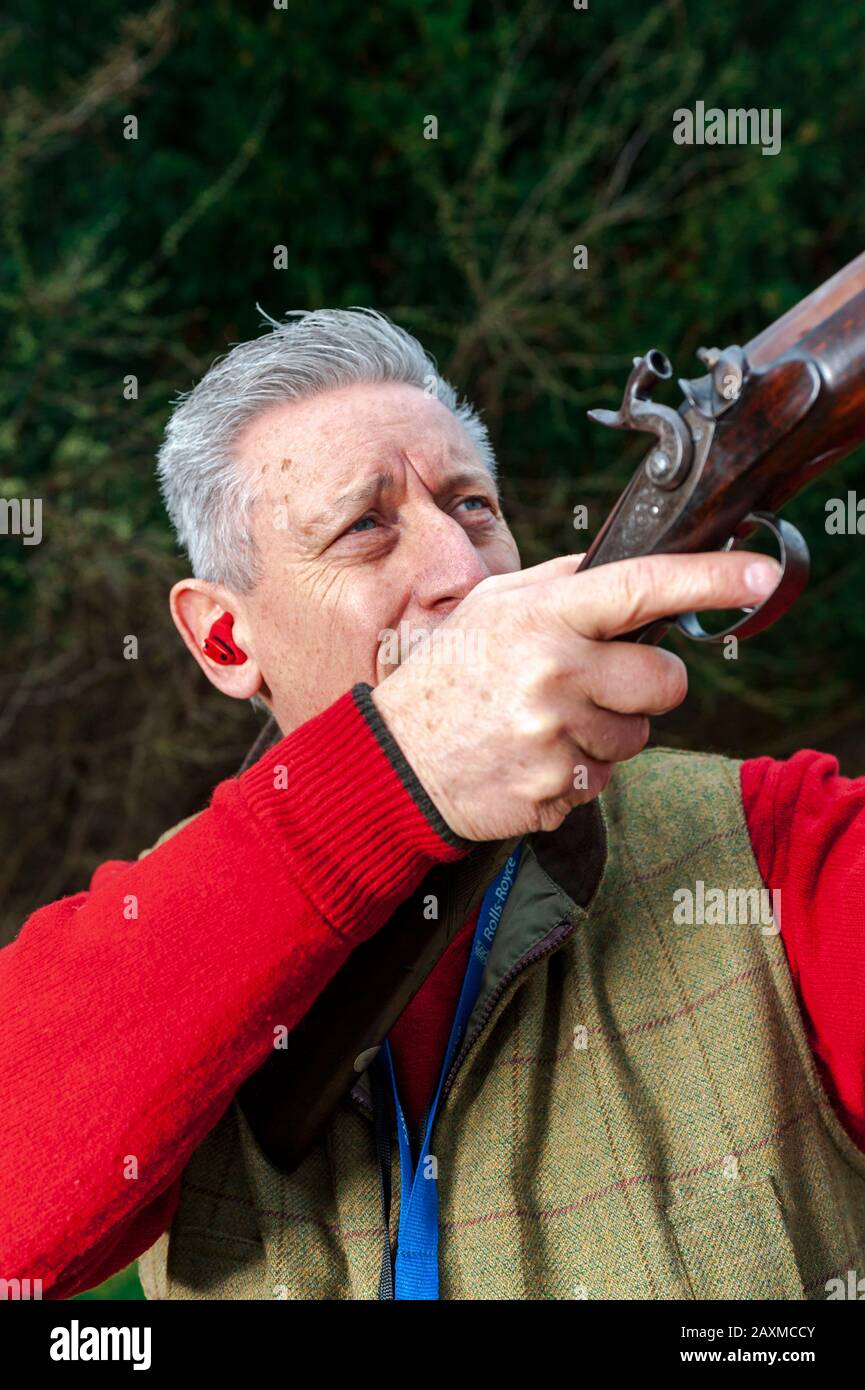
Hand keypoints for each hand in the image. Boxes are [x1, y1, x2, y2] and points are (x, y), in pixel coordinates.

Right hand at [371, 550, 780, 841]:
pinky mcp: (556, 790)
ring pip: (637, 735)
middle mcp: (553, 673)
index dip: (711, 580)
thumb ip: (557, 584)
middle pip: (664, 679)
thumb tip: (623, 570)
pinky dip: (577, 771)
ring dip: (605, 731)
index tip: (762, 575)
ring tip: (544, 723)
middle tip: (591, 683)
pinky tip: (531, 756)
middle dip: (643, 683)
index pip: (641, 588)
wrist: (394, 765)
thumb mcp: (488, 608)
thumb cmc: (445, 677)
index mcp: (541, 617)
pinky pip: (603, 779)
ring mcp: (556, 736)